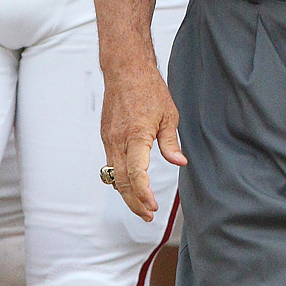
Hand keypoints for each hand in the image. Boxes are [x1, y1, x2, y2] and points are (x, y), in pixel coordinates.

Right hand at [100, 60, 186, 220]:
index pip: (137, 174)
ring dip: (126, 194)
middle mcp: (118, 141)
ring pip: (114, 176)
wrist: (125, 70)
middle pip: (122, 182)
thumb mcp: (169, 115)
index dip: (144, 195)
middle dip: (134, 202)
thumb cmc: (149, 89)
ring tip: (142, 206)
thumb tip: (180, 163)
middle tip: (148, 215)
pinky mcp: (106, 137)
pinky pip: (111, 165)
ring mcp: (109, 140)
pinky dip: (120, 179)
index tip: (152, 207)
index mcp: (136, 135)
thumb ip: (171, 142)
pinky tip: (131, 185)